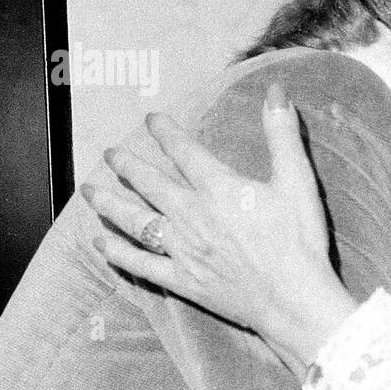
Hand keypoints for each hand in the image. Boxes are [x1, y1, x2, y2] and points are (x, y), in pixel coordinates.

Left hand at [82, 84, 352, 373]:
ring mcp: (182, 250)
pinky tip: (101, 245)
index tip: (150, 120)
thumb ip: (282, 133)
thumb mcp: (298, 181)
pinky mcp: (182, 280)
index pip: (183, 151)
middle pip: (148, 184)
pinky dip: (117, 254)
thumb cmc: (300, 241)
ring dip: (108, 204)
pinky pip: (140, 264)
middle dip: (126, 165)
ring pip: (133, 221)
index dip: (164, 132)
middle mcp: (191, 215)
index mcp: (219, 188)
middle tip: (110, 153)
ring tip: (90, 191)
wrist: (294, 300)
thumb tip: (275, 90)